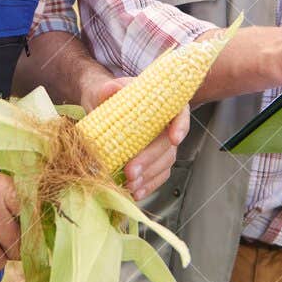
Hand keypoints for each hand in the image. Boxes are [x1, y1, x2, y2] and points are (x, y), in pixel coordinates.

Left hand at [83, 74, 188, 201]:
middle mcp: (166, 125)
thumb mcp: (105, 90)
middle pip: (167, 145)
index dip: (180, 126)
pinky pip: (159, 175)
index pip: (179, 113)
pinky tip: (136, 193)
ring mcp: (162, 145)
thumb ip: (109, 89)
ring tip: (130, 185)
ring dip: (148, 176)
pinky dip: (148, 186)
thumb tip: (110, 89)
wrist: (100, 109)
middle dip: (150, 159)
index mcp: (161, 104)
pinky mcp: (155, 161)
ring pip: (165, 163)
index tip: (174, 139)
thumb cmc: (108, 97)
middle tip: (131, 171)